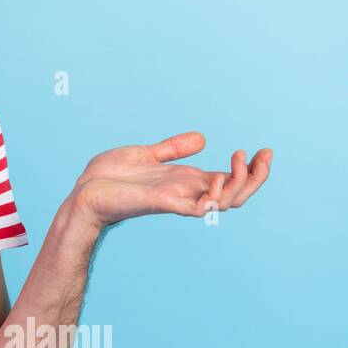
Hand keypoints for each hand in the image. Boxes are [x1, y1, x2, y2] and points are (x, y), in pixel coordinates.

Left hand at [70, 131, 270, 229]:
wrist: (83, 192)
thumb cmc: (110, 178)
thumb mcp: (146, 154)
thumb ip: (173, 149)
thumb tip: (202, 139)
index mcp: (186, 181)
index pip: (230, 180)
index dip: (252, 170)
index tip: (264, 151)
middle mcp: (186, 192)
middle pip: (236, 193)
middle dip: (255, 177)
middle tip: (259, 155)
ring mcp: (176, 200)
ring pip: (222, 202)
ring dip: (236, 183)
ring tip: (234, 162)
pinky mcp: (160, 203)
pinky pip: (195, 208)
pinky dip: (210, 199)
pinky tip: (216, 184)